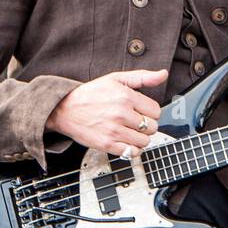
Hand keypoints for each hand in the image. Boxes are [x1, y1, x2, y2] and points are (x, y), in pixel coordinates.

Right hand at [45, 68, 167, 158]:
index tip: (142, 111)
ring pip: (145, 141)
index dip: (150, 111)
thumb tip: (162, 74)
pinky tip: (125, 141)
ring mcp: (114, 130)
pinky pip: (132, 153)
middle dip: (146, 125)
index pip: (156, 110)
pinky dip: (132, 149)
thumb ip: (142, 77)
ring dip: (140, 138)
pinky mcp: (107, 144)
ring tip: (130, 131)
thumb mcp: (116, 78)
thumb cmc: (90, 94)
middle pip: (152, 127)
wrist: (64, 109)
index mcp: (126, 96)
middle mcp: (121, 114)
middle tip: (135, 122)